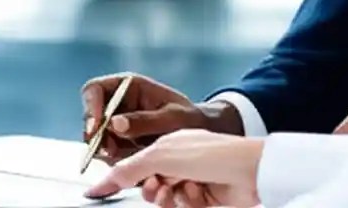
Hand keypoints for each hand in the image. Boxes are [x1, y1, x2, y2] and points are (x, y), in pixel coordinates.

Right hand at [81, 74, 243, 162]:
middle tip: (111, 150)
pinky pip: (109, 154)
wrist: (203, 136)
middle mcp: (117, 104)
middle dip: (97, 136)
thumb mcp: (172, 118)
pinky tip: (139, 163)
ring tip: (134, 157)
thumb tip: (115, 124)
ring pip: (97, 139)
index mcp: (126, 87)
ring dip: (109, 151)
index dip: (90, 107)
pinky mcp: (120, 144)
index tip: (96, 127)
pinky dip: (119, 161)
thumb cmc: (191, 119)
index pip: (94, 90)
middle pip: (90, 117)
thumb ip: (145, 120)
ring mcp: (116, 125)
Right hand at [86, 130, 263, 207]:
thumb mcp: (162, 156)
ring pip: (166, 200)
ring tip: (181, 190)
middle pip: (148, 185)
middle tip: (158, 188)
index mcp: (166, 146)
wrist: (251, 170)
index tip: (95, 193)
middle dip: (150, 190)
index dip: (116, 178)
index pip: (134, 163)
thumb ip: (132, 168)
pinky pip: (186, 207)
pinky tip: (201, 193)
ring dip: (171, 198)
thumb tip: (107, 180)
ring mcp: (193, 181)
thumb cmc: (210, 153)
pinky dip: (191, 202)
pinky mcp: (206, 199)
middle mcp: (179, 163)